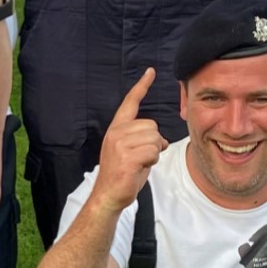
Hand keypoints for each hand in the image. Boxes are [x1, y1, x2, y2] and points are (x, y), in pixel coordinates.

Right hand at [91, 68, 166, 212]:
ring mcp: (120, 145)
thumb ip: (140, 138)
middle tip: (141, 157)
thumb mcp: (129, 150)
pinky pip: (153, 152)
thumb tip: (159, 138)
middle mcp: (116, 133)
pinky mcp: (126, 157)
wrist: (107, 195)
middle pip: (151, 125)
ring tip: (139, 163)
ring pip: (154, 139)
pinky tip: (138, 168)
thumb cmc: (121, 175)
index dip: (141, 86)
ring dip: (153, 153)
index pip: (130, 102)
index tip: (150, 71)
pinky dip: (151, 162)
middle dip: (154, 142)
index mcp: (116, 129)